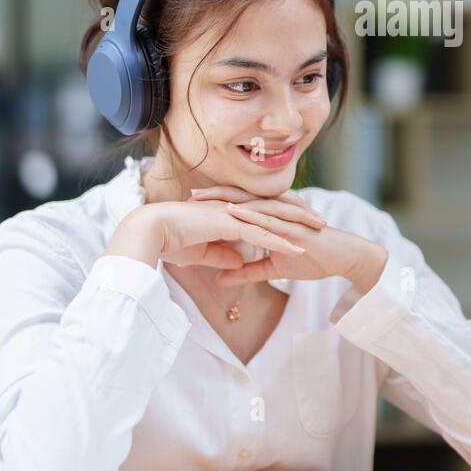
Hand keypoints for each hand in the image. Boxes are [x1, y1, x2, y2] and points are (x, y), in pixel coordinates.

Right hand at [105, 191, 324, 271]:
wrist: (149, 232)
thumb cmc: (168, 242)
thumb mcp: (201, 253)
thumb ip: (221, 255)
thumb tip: (239, 261)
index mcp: (226, 212)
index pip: (262, 213)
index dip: (283, 217)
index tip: (302, 224)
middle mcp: (232, 209)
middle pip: (273, 210)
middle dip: (299, 216)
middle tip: (321, 222)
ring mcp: (231, 214)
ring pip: (272, 220)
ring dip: (296, 227)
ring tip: (319, 233)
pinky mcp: (228, 225)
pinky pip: (260, 234)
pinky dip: (280, 242)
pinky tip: (297, 249)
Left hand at [187, 186, 386, 290]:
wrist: (344, 258)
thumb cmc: (313, 258)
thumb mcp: (273, 268)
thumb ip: (247, 271)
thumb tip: (220, 280)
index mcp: (271, 217)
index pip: (239, 207)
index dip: (216, 205)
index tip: (189, 206)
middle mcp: (277, 211)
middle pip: (241, 199)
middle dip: (215, 196)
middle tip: (189, 195)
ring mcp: (286, 216)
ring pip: (252, 204)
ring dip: (227, 200)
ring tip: (205, 198)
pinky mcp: (296, 225)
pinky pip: (271, 218)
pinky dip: (252, 214)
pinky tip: (235, 212)